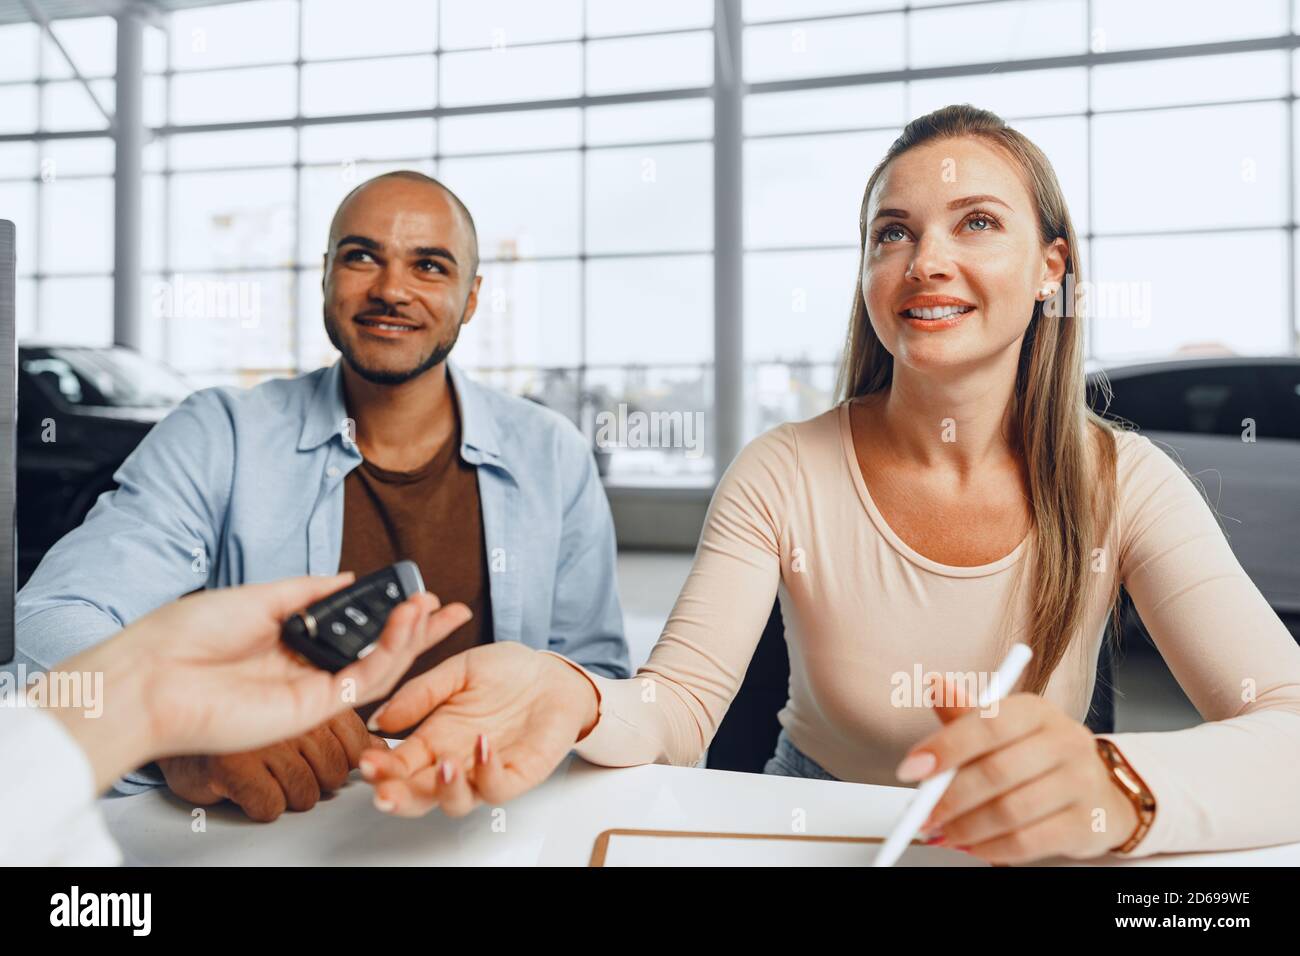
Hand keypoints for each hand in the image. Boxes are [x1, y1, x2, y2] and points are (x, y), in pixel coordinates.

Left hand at [53, 573, 471, 792]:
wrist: (151, 677)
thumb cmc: (186, 636)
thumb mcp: (257, 596)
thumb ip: (308, 591)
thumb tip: (349, 578)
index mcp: (290, 640)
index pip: (353, 628)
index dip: (388, 612)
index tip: (415, 592)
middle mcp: (304, 668)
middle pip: (375, 650)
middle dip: (417, 631)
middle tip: (449, 608)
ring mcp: (309, 691)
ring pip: (378, 668)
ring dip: (410, 638)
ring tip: (432, 610)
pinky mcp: (310, 710)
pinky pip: (362, 682)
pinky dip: (389, 653)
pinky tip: (405, 624)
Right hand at [158, 711, 385, 821]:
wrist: (173, 712)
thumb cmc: (239, 712)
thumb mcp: (298, 713)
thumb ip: (342, 729)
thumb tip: (380, 748)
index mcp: (314, 694)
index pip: (357, 744)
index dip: (348, 759)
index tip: (334, 760)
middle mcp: (293, 713)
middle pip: (336, 772)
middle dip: (317, 778)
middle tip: (290, 766)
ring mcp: (265, 739)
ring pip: (307, 794)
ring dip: (288, 793)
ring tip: (269, 773)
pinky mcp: (235, 765)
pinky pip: (271, 805)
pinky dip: (260, 804)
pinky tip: (250, 784)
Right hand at [358, 644, 598, 817]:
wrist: (554, 673)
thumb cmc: (509, 672)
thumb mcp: (459, 669)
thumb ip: (421, 693)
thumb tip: (381, 718)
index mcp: (435, 737)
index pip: (399, 765)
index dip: (381, 769)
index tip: (366, 763)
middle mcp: (455, 760)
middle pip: (418, 796)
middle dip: (399, 798)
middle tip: (385, 792)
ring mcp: (485, 770)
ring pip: (455, 803)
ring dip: (443, 790)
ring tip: (443, 766)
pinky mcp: (518, 774)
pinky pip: (497, 787)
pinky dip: (487, 773)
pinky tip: (482, 746)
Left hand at [897, 679, 1138, 863]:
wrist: (1097, 795)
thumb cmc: (1037, 758)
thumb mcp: (1003, 729)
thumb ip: (965, 716)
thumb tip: (935, 685)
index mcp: (1036, 710)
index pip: (988, 723)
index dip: (945, 747)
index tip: (911, 769)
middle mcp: (1065, 740)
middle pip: (996, 772)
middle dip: (949, 799)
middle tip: (922, 815)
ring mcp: (1082, 782)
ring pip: (1010, 811)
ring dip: (966, 828)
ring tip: (943, 833)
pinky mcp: (1087, 823)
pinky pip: (1028, 842)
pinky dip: (991, 848)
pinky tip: (972, 847)